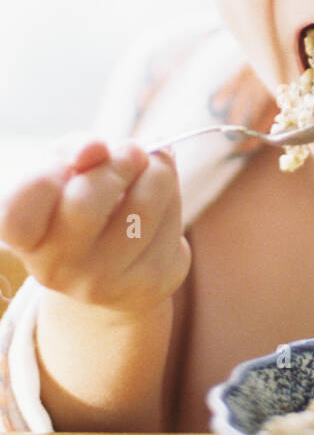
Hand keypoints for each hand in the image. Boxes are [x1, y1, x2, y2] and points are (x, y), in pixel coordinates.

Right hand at [0, 135, 189, 314]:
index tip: (70, 165)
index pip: (17, 214)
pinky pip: (172, 226)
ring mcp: (101, 283)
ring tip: (154, 169)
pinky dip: (173, 199)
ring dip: (157, 173)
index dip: (45, 177)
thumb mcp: (68, 170)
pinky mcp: (147, 285)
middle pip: (86, 206)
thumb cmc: (83, 202)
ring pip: (142, 209)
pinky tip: (162, 205)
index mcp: (26, 239)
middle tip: (133, 151)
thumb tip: (95, 148)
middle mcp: (55, 269)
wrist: (116, 264)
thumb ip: (75, 149)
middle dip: (119, 163)